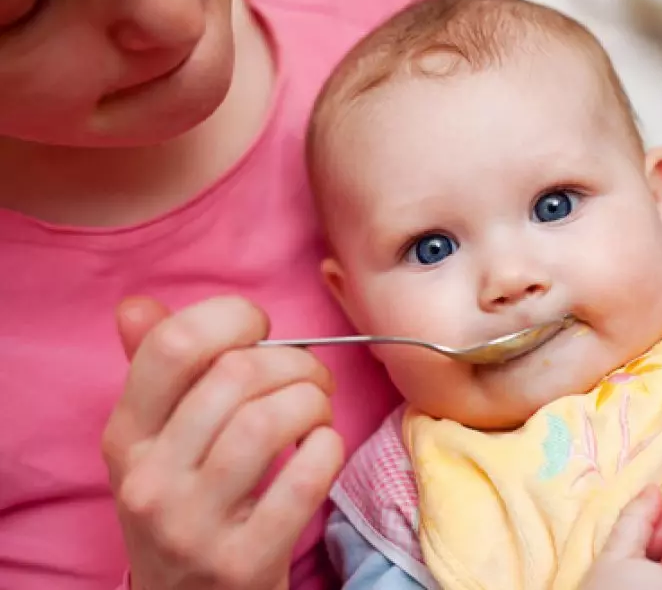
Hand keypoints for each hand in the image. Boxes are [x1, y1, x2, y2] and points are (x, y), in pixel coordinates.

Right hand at [102, 296, 343, 589]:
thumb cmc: (185, 504)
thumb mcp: (154, 443)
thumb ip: (153, 371)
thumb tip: (137, 306)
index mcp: (125, 437)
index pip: (171, 346)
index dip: (232, 317)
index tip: (260, 330)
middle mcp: (150, 480)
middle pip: (236, 375)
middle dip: (295, 361)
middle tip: (311, 376)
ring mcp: (193, 525)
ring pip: (269, 421)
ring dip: (313, 401)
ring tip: (317, 411)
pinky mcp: (243, 561)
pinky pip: (305, 477)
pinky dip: (329, 448)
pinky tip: (323, 448)